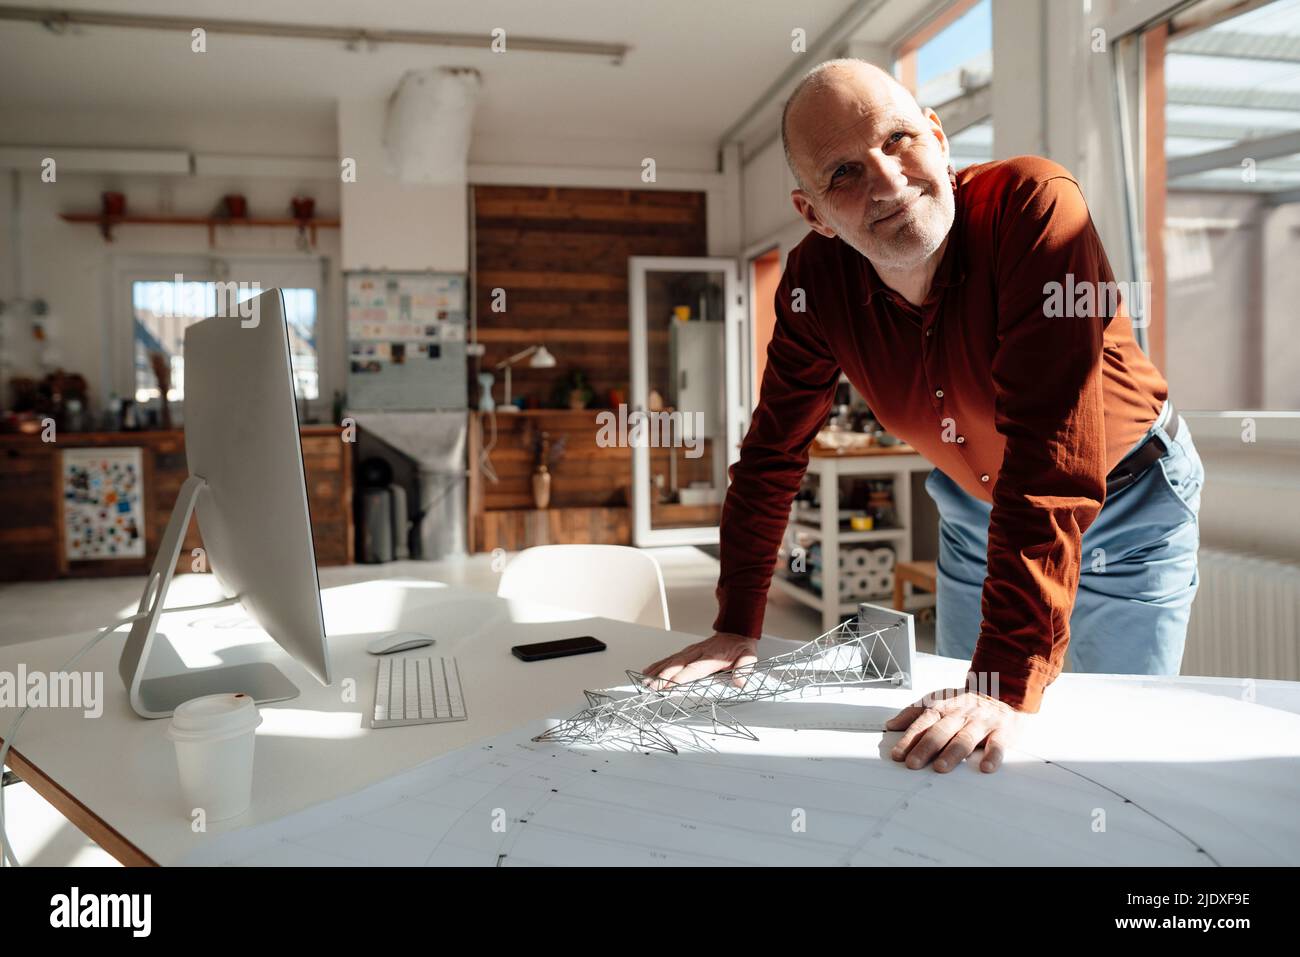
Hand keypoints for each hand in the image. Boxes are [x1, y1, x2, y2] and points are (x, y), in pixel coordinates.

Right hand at [641, 633, 758, 689]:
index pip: (693, 669)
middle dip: (663, 677)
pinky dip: (658, 664)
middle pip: (677, 665)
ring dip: (657, 671)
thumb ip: (744, 669)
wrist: (736, 631)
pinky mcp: (687, 652)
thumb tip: (740, 682)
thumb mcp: (748, 657)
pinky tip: (648, 671)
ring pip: (670, 661)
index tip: (669, 685)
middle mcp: (698, 653)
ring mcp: (690, 651)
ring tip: (645, 681)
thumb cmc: (740, 647)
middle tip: (652, 687)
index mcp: (711, 657)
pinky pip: (670, 658)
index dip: (680, 677)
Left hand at [885, 688, 1022, 773]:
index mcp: (943, 706)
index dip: (909, 738)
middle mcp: (961, 713)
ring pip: (965, 738)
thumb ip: (914, 713)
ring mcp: (981, 722)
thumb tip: (890, 725)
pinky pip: (998, 743)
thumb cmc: (965, 705)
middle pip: (941, 731)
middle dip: (925, 747)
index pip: (923, 723)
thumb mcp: (939, 701)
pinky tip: (985, 767)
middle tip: (913, 764)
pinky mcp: (1002, 730)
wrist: (1003, 695)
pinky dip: (993, 756)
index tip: (897, 755)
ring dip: (952, 753)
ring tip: (940, 767)